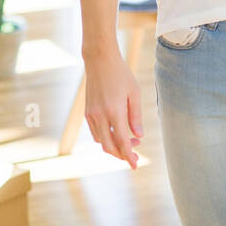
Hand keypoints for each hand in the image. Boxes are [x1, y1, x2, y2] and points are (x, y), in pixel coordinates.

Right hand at [82, 49, 143, 169]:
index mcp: (114, 111)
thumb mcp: (135, 93)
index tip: (135, 165)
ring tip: (129, 141)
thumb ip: (136, 116)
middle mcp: (100, 116)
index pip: (122, 141)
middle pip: (109, 146)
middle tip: (135, 156)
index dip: (129, 156)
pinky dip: (106, 138)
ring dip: (114, 146)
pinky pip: (95, 133)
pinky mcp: (87, 112)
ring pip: (101, 141)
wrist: (99, 60)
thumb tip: (139, 137)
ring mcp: (91, 115)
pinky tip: (116, 133)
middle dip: (122, 155)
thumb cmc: (121, 74)